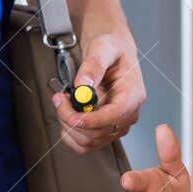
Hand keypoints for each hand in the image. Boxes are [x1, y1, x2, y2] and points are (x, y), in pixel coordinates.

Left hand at [52, 29, 145, 153]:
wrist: (111, 52)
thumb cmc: (112, 49)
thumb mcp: (103, 47)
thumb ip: (94, 65)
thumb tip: (84, 85)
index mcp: (132, 94)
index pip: (115, 116)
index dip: (92, 121)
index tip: (72, 116)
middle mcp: (127, 113)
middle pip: (99, 132)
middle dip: (72, 118)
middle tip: (59, 99)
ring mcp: (116, 124)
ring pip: (90, 141)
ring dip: (69, 126)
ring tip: (63, 103)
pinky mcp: (104, 129)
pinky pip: (85, 144)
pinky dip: (70, 134)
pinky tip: (66, 116)